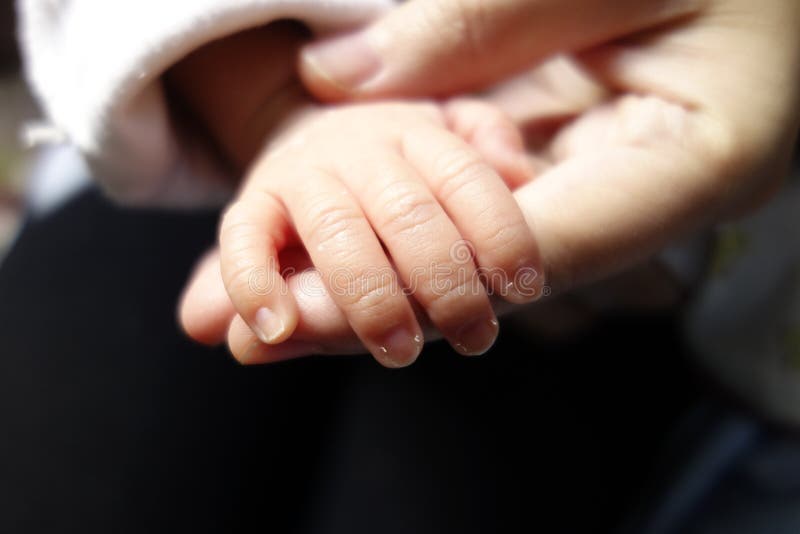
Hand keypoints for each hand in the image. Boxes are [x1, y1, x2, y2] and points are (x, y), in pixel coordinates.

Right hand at [189, 100, 541, 366]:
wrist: (316, 143)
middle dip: (445, 283)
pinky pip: (244, 241)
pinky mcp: (251, 205)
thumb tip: (523, 172)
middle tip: (475, 338)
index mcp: (416, 132)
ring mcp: (300, 174)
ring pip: (337, 232)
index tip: (524, 287)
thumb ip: (491, 145)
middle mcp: (358, 147)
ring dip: (370, 297)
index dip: (499, 232)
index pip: (464, 177)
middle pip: (408, 212)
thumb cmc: (402, 165)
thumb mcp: (452, 135)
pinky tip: (279, 330)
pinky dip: (254, 284)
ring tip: (400, 351)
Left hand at [299, 0, 799, 291]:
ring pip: (479, 242)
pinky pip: (484, 193)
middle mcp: (650, 194)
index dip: (409, 284)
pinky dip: (407, 215)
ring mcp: (613, 173)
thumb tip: (341, 76)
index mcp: (697, 164)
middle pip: (492, 271)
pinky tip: (332, 231)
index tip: (294, 312)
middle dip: (373, 300)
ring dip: (375, 270)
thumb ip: (486, 20)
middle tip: (256, 328)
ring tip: (269, 300)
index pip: (532, 252)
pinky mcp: (577, 146)